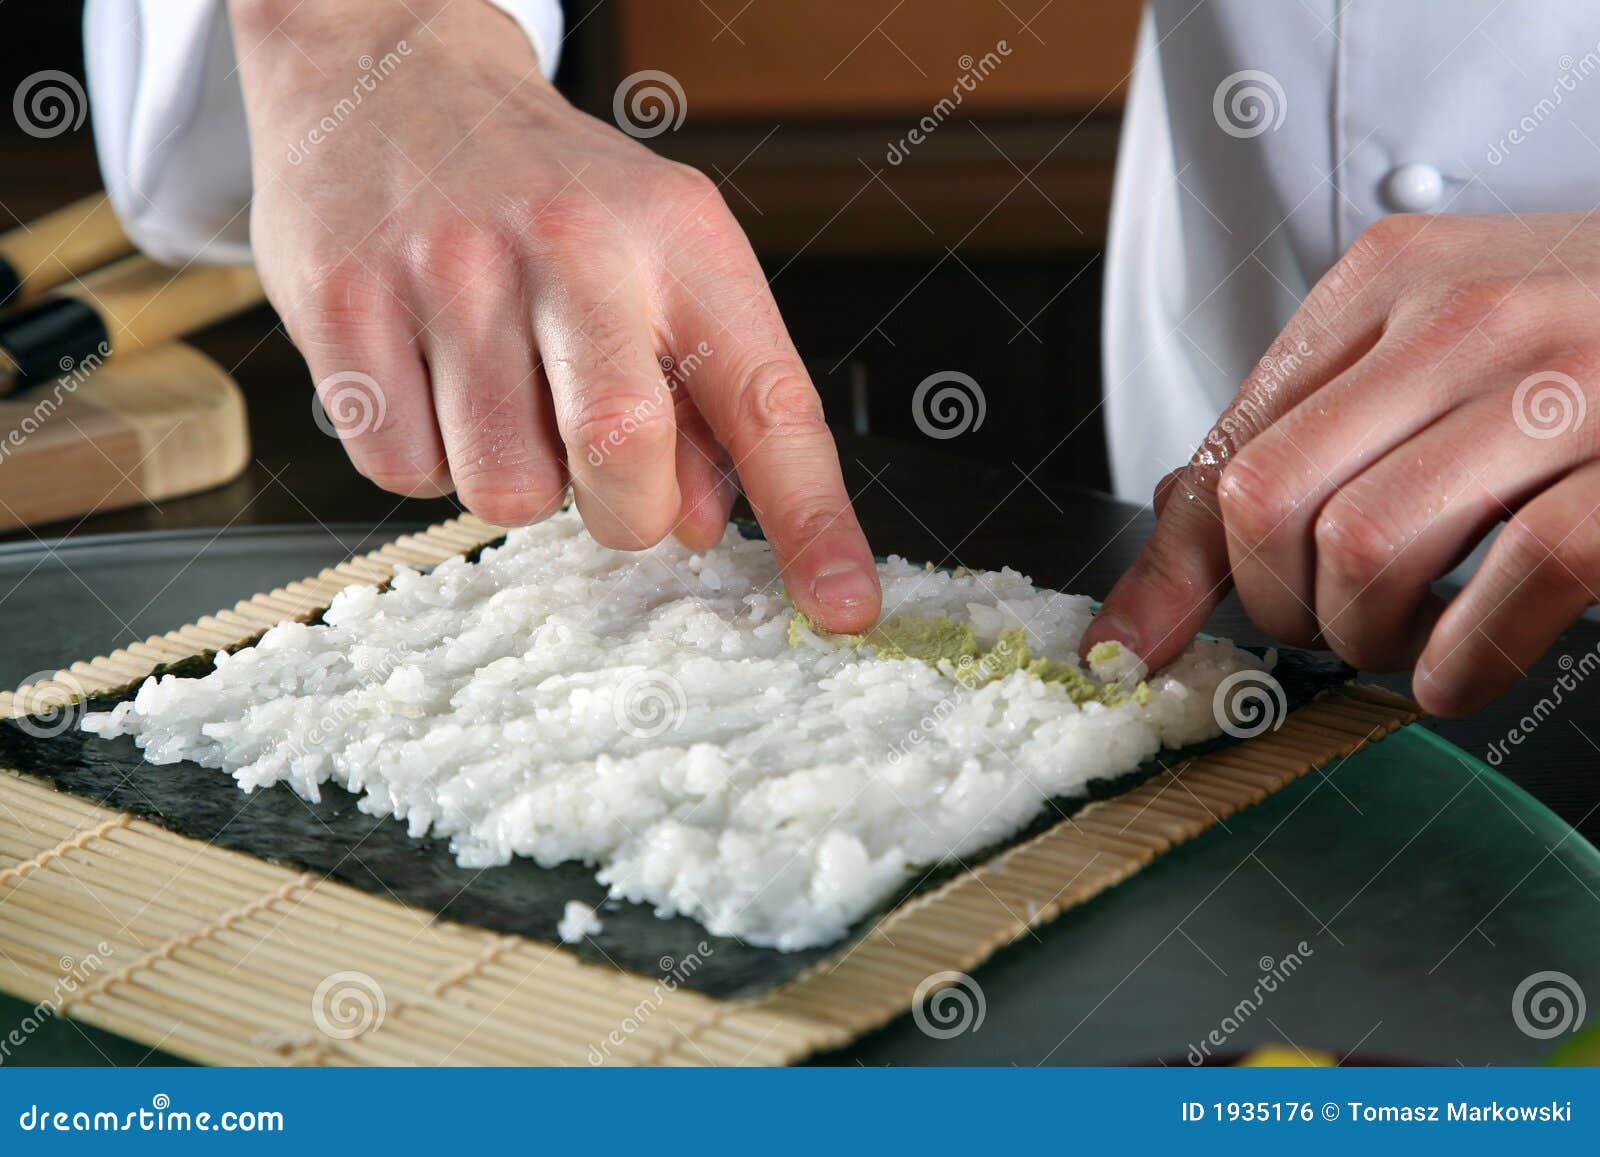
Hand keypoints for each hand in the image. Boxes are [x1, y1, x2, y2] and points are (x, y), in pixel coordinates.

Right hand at [226, 0, 879, 630]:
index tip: (844, 609)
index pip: (766, 403)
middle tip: (596, 463)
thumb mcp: (660, 266)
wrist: (394, 79)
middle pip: (620, 453)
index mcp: (679, 240)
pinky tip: (430, 380)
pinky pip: (401, 472)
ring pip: (503, 490)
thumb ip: (699, 403)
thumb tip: (697, 527)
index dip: (811, 521)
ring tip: (501, 393)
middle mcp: (571, 245)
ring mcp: (448, 270)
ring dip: (514, 480)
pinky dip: (425, 458)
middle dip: (619, 507)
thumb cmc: (550, 199)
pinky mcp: (342, 303)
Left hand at [1082, 211, 1599, 715]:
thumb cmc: (1591, 355)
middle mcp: (1469, 317)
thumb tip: (1158, 594)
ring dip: (1362, 639)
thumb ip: (1305, 445)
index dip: (1173, 573)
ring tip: (1402, 640)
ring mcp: (1566, 386)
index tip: (1137, 650)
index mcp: (1393, 283)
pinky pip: (1510, 589)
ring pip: (1362, 551)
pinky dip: (1459, 664)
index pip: (1228, 450)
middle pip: (1268, 506)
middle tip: (1323, 629)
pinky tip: (1458, 670)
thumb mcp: (1434, 359)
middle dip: (1274, 607)